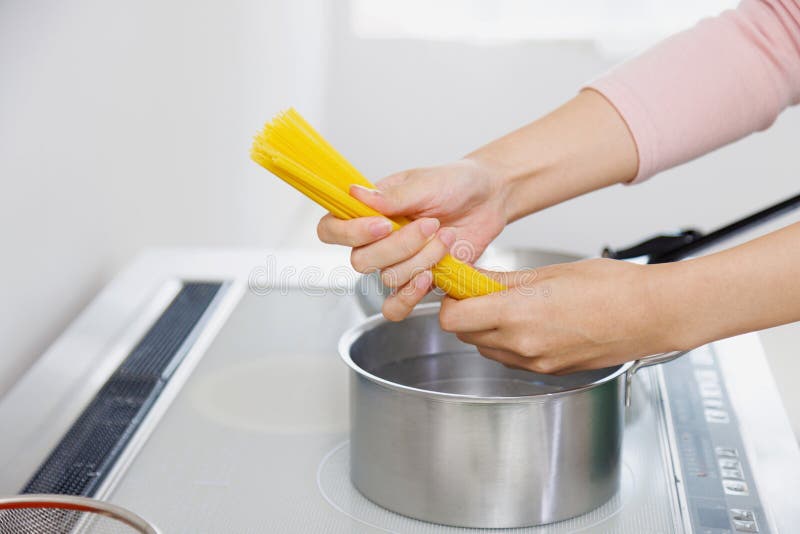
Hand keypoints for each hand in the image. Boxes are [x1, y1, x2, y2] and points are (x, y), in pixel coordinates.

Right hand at [317, 158, 508, 319]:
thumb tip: (353, 194)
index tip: (383, 225)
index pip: (331, 229)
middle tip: (430, 224)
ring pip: (387, 278)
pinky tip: (431, 275)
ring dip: (421, 259)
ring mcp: (395, 263)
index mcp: (368, 210)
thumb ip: (392, 196)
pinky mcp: (416, 281)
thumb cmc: (454, 183)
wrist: (488, 199)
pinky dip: (412, 295)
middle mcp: (375, 240)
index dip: (350, 233)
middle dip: (399, 246)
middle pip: (361, 260)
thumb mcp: (425, 182)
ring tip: (446, 236)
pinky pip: (397, 305)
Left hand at [439, 258, 685, 373]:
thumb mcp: (549, 273)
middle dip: (467, 312)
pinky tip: (532, 321)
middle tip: (483, 291)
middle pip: (465, 335)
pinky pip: (512, 358)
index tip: (459, 286)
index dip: (450, 301)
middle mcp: (522, 346)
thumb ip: (505, 280)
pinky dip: (510, 341)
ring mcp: (536, 363)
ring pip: (487, 348)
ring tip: (512, 305)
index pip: (452, 319)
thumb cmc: (612, 288)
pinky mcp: (550, 372)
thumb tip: (474, 278)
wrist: (652, 315)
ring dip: (487, 328)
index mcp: (518, 315)